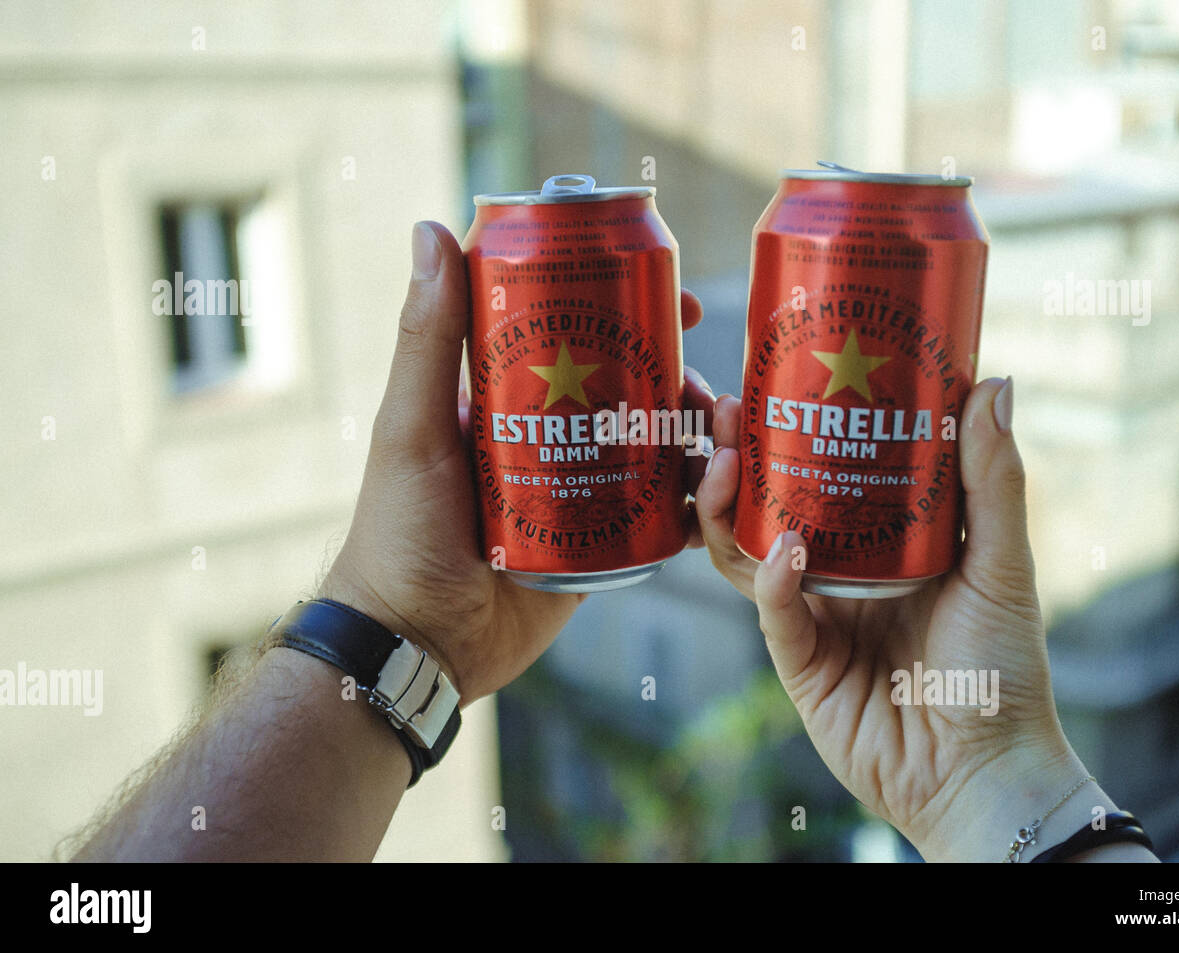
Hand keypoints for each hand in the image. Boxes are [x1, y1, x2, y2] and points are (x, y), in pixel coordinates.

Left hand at [320, 222, 712, 704]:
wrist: (415, 645)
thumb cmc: (400, 532)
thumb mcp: (414, 427)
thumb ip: (427, 338)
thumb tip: (432, 227)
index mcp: (509, 399)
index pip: (581, 333)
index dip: (633, 309)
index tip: (680, 297)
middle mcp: (550, 438)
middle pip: (632, 389)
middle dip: (679, 380)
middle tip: (707, 388)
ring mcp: (579, 494)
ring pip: (655, 450)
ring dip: (696, 439)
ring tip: (718, 440)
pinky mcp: (601, 549)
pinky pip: (659, 518)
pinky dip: (694, 505)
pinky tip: (720, 492)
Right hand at [696, 378, 1108, 860]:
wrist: (986, 771)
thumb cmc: (1004, 668)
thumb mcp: (1003, 563)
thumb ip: (992, 481)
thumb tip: (991, 380)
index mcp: (883, 542)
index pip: (826, 471)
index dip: (793, 427)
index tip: (777, 374)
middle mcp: (841, 572)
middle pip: (772, 504)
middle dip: (740, 458)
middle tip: (727, 409)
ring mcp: (815, 616)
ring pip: (751, 553)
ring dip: (731, 509)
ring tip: (726, 464)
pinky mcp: (800, 663)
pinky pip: (773, 613)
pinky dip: (771, 580)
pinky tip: (782, 551)